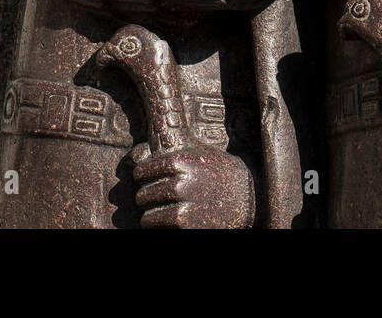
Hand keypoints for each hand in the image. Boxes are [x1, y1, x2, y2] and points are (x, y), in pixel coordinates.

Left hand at [129, 141, 255, 228]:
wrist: (250, 199)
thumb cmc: (220, 172)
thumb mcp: (200, 154)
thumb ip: (169, 153)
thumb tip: (131, 158)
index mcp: (181, 161)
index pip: (143, 171)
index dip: (144, 176)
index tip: (151, 180)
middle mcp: (180, 183)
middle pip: (143, 194)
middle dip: (148, 198)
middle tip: (160, 199)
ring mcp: (182, 206)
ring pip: (146, 215)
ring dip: (152, 216)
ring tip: (167, 211)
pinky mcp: (185, 225)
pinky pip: (155, 227)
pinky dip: (160, 227)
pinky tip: (174, 221)